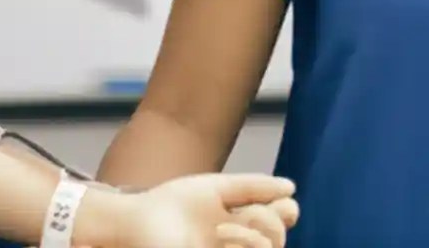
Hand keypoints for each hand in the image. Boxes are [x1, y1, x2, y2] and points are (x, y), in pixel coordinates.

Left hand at [108, 173, 297, 247]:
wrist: (137, 221)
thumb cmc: (171, 206)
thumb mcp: (215, 189)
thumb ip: (251, 186)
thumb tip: (291, 188)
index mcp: (240, 221)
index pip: (278, 221)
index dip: (286, 212)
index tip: (282, 202)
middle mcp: (237, 242)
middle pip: (278, 239)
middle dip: (269, 224)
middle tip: (241, 215)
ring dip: (253, 238)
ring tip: (222, 229)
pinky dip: (242, 244)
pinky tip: (220, 237)